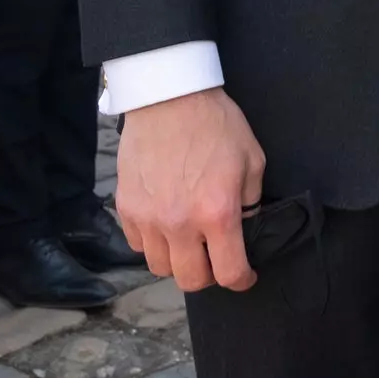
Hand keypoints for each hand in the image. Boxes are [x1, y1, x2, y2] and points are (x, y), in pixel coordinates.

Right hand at [115, 87, 263, 293]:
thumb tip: (245, 228)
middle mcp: (179, 223)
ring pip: (160, 267)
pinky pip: (138, 245)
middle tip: (215, 257)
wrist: (169, 97)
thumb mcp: (252, 160)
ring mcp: (148, 218)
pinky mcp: (126, 208)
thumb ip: (251, 202)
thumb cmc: (215, 124)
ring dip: (177, 261)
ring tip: (188, 241)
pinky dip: (152, 243)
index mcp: (217, 213)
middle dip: (208, 274)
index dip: (242, 280)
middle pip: (191, 280)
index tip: (245, 275)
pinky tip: (164, 225)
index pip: (229, 273)